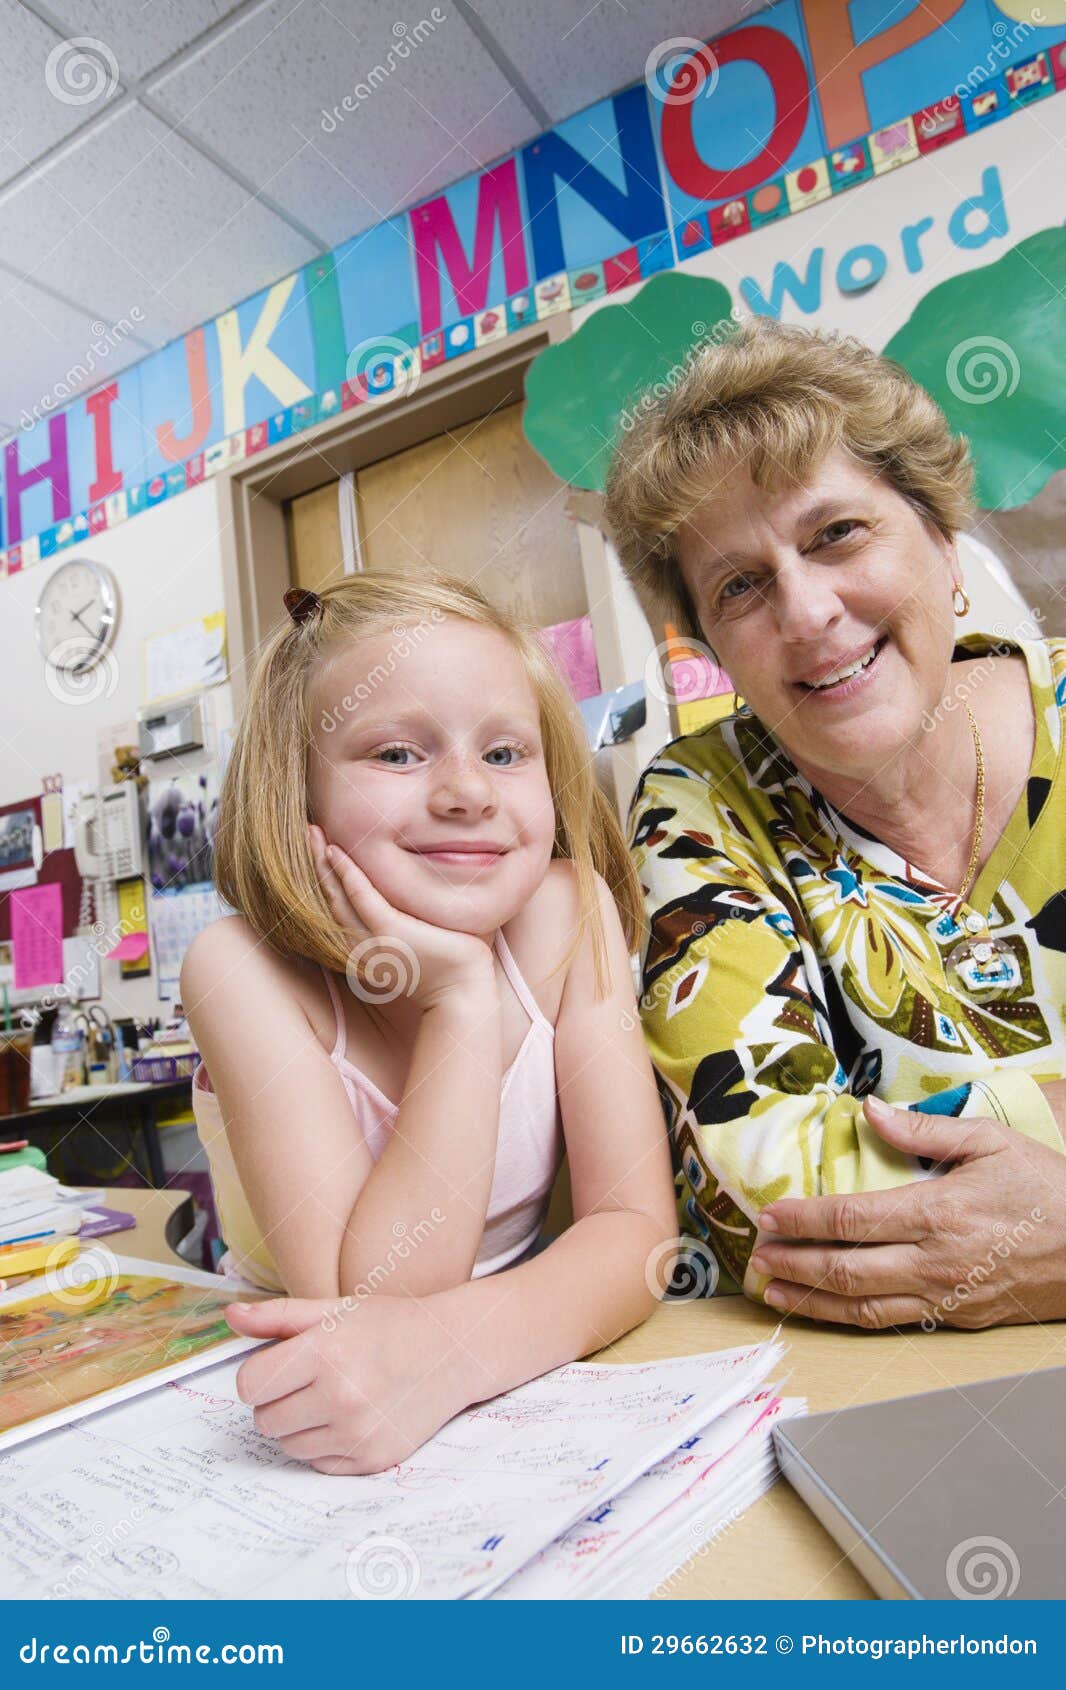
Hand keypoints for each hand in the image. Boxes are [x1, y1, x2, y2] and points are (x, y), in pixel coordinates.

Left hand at [226, 1292, 470, 1473]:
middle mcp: (341, 1396)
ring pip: (288, 1446)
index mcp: (326, 1353)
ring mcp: (358, 1433)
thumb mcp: (335, 1310)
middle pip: (265, 1420)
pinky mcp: (373, 1460)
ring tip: (332, 1397)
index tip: (281, 1365)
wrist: (453, 1351)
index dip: (260, 1375)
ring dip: (299, 1426)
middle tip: (309, 1380)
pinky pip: (319, 1464)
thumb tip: (230, 1316)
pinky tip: (350, 1418)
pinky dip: (325, 1445)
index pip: (250, 1385)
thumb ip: (278, 1316)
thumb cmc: (390, 1325)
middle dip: (278, 1401)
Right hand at [308, 823, 495, 1008]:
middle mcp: (359, 945)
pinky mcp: (388, 931)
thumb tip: (409, 896)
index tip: (319, 849)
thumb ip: (405, 919)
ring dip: (321, 861)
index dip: (325, 877)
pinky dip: (345, 872)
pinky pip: (360, 895)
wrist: (463, 993)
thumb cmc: (448, 967)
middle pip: (329, 897)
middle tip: (306, 831)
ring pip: (336, 894)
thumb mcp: (418, 940)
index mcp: (363, 948)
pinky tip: (333, 851)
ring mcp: (371, 939)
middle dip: (315, 863)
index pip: (338, 906)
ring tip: (311, 832)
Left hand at [749, 1095, 1065, 1329]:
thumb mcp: (991, 1141)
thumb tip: (869, 1108)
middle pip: (846, 1269)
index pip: (851, 1218)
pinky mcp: (957, 1320)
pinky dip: (851, 1319)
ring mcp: (945, 1297)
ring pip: (862, 1308)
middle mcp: (934, 1262)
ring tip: (774, 1291)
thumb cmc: (1048, 1188)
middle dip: (793, 1264)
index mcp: (938, 1212)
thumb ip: (924, 1129)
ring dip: (811, 1300)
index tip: (769, 1216)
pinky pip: (893, 1323)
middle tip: (755, 1258)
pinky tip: (828, 1310)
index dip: (804, 1220)